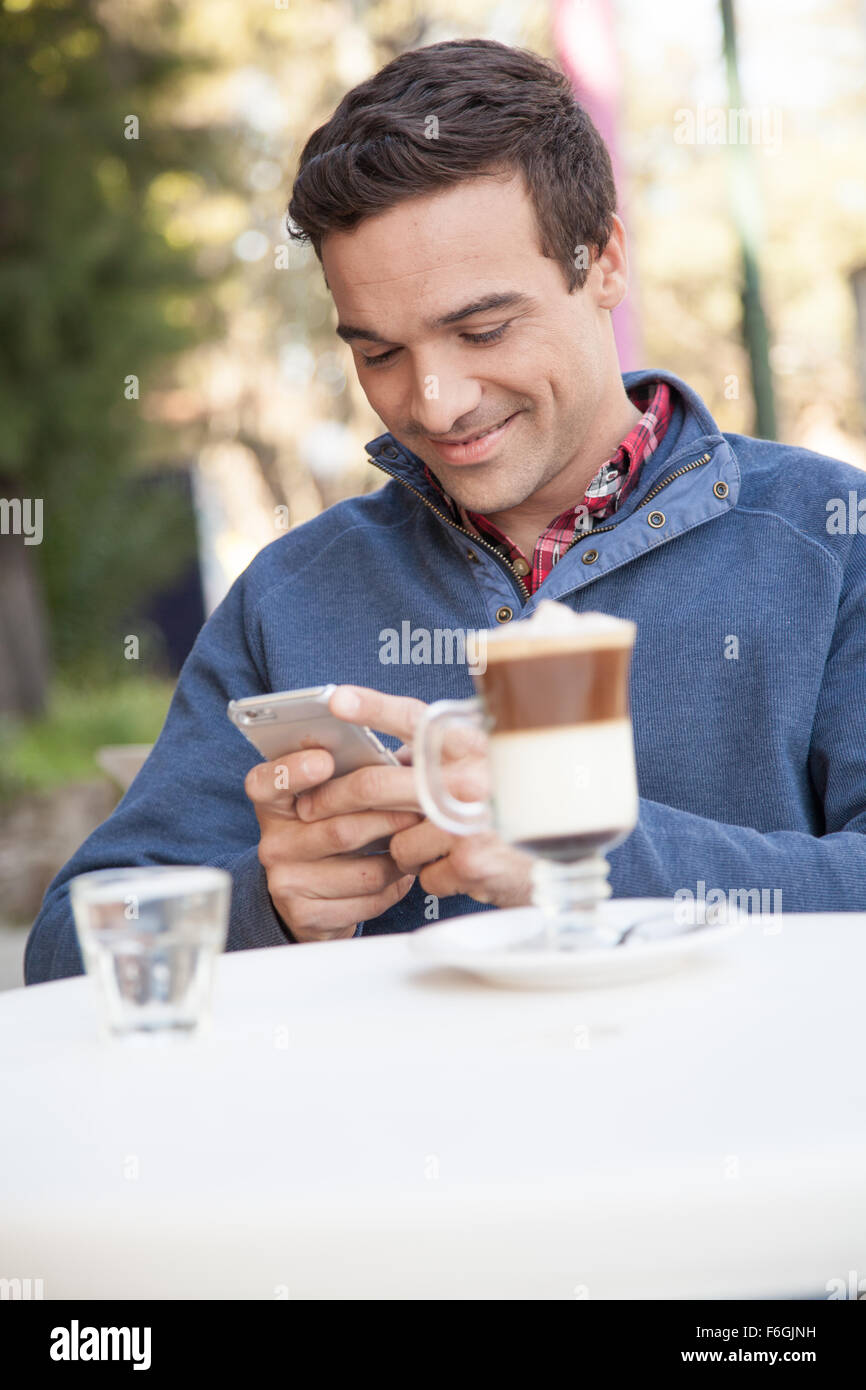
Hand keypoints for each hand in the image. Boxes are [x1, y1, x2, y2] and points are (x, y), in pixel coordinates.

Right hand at [244, 707, 422, 939]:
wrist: (309, 897)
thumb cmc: (330, 831)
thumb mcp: (327, 800)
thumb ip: (348, 777)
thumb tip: (397, 760)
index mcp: (273, 805)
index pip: (267, 783)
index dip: (294, 771)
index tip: (324, 760)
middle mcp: (272, 843)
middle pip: (338, 829)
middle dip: (389, 819)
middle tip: (421, 808)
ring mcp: (285, 883)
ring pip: (363, 870)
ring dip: (399, 857)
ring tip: (415, 843)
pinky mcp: (306, 915)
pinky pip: (368, 899)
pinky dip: (394, 886)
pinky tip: (400, 873)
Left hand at [295, 685, 533, 911]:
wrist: (567, 862)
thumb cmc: (516, 813)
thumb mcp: (486, 772)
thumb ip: (440, 763)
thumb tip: (385, 757)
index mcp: (473, 746)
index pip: (417, 719)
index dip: (373, 706)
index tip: (336, 699)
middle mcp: (474, 776)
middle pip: (380, 784)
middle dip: (337, 799)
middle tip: (313, 808)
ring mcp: (472, 820)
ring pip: (398, 841)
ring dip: (408, 851)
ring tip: (441, 848)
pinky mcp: (471, 861)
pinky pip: (423, 875)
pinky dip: (437, 878)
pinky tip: (464, 870)